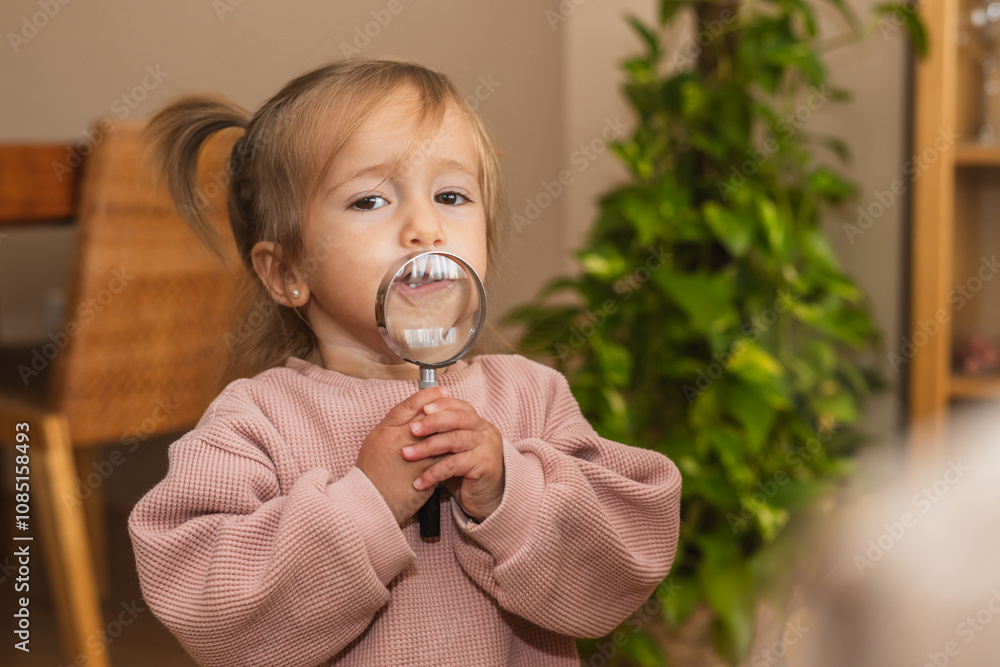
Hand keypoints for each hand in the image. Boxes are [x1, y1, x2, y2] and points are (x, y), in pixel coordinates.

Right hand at [355, 386, 452, 524]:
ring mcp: (411, 457)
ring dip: (451, 432)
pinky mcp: (422, 474)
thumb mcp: (376, 445)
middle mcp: (397, 441)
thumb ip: (393, 430)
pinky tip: (460, 449)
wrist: (369, 504)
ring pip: (438, 438)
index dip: (426, 396)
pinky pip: (442, 459)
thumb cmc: (372, 475)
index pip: (407, 406)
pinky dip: (452, 453)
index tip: (441, 390)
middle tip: (456, 403)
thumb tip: (415, 417)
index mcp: (384, 431)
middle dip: (443, 410)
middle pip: (426, 419)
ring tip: (462, 427)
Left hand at [402, 395, 504, 521]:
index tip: (420, 408)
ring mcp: (487, 447)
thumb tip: (413, 420)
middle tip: (411, 430)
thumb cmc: (466, 474)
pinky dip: (433, 472)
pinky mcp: (484, 466)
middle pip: (458, 418)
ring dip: (427, 447)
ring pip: (454, 440)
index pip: (459, 406)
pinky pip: (453, 465)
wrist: (486, 501)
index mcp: (479, 423)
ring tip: (407, 454)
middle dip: (432, 422)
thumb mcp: (454, 450)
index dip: (440, 405)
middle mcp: (486, 431)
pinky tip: (419, 481)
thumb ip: (443, 434)